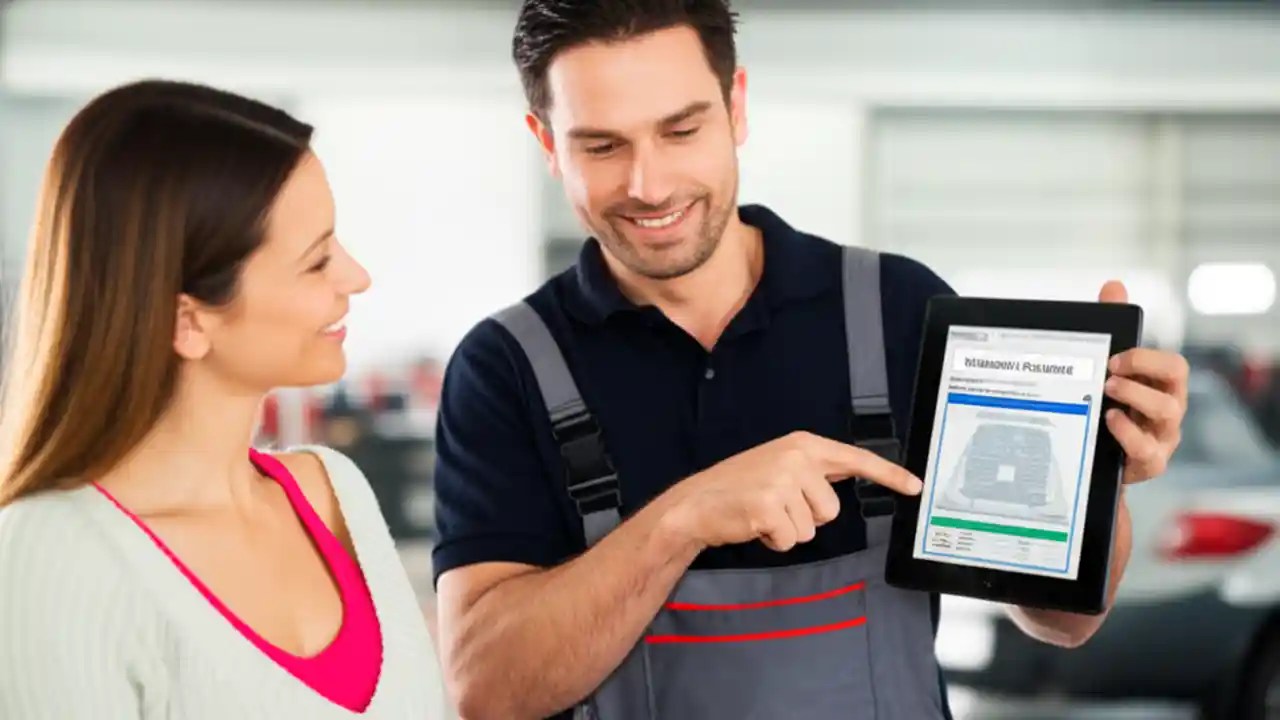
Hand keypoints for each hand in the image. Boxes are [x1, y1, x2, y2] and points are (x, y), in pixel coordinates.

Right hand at [669, 431, 922, 552]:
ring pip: (813, 528)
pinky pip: (791, 540)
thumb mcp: (779, 465)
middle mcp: (796, 458)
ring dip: (789, 530)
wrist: (695, 503)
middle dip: (807, 517)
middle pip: (832, 509)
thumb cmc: (738, 487)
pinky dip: (773, 541)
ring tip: (763, 513)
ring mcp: (782, 481)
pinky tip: (754, 524)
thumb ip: (815, 470)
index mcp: (802, 445)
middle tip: (776, 505)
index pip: (855, 459)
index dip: (889, 475)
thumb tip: (850, 473)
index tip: (915, 486)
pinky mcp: (768, 507)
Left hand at [1097, 281, 1189, 483]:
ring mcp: (1161, 438)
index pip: (1173, 366)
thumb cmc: (1109, 409)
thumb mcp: (1104, 371)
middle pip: (1175, 388)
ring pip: (1165, 415)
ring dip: (1136, 400)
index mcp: (1161, 386)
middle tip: (1108, 374)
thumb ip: (1110, 331)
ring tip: (1107, 395)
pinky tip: (1108, 421)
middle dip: (1144, 375)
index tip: (1115, 358)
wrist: (1095, 458)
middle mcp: (1167, 410)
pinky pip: (1147, 450)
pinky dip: (1128, 434)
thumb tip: (1113, 286)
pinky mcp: (1148, 463)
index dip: (1147, 359)